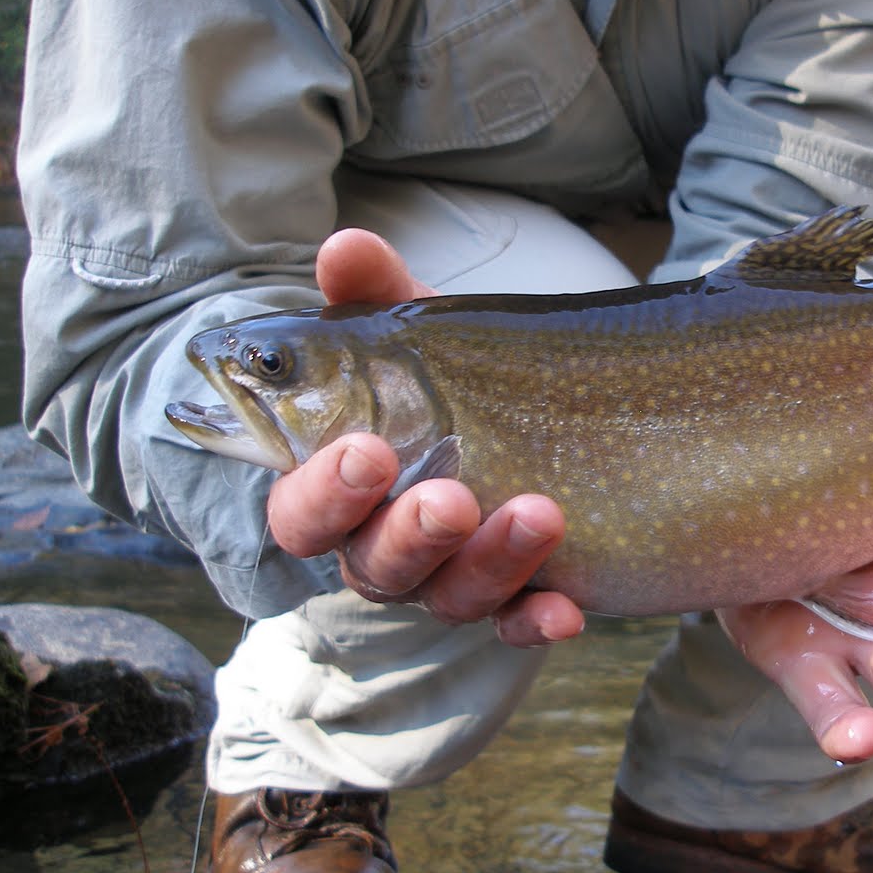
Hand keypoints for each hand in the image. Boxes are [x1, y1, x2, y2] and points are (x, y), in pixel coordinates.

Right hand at [264, 228, 585, 645]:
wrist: (556, 409)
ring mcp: (451, 578)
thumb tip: (344, 247)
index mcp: (342, 486)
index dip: (323, 492)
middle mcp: (386, 544)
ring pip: (452, 596)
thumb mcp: (427, 333)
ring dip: (493, 561)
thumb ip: (381, 293)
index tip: (368, 450)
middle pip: (373, 567)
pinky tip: (570, 610)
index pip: (302, 511)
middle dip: (409, 535)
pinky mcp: (518, 597)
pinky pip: (520, 625)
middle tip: (451, 498)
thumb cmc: (457, 376)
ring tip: (541, 511)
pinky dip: (539, 621)